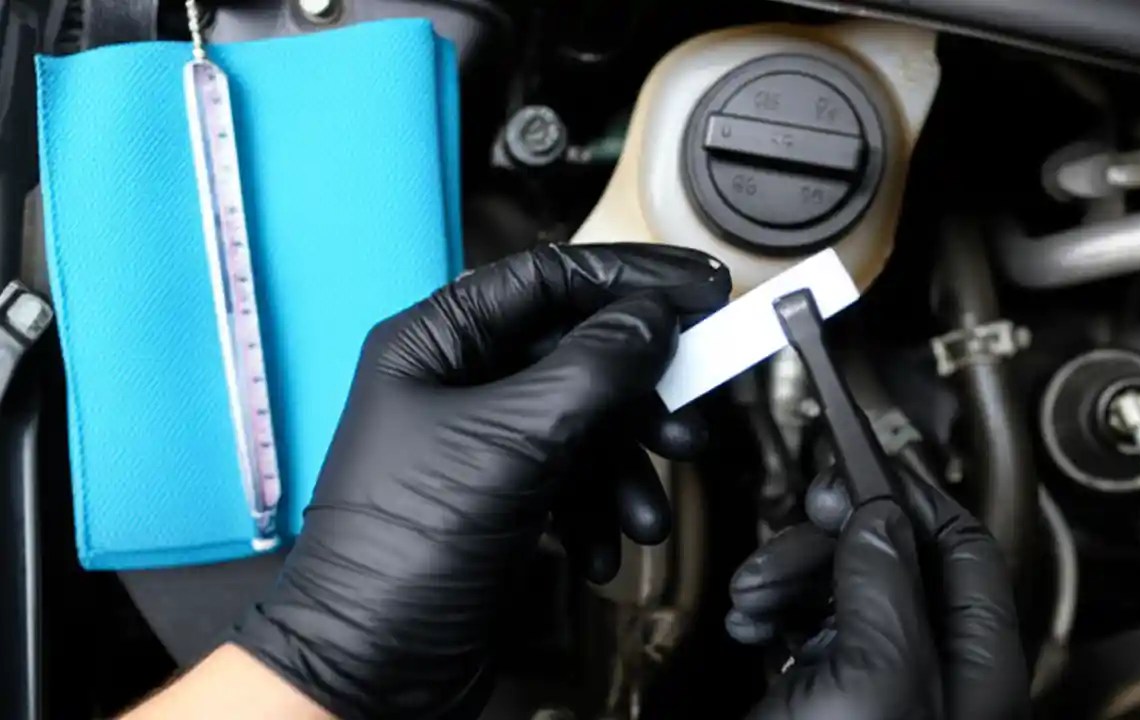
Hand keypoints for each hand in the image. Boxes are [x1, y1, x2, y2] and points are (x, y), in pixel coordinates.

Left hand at [232, 244, 729, 718]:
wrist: (369, 674)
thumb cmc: (402, 552)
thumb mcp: (510, 445)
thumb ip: (592, 371)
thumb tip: (653, 319)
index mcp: (436, 342)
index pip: (547, 278)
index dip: (632, 278)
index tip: (703, 291)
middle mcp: (458, 381)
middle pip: (578, 353)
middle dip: (639, 395)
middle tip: (691, 419)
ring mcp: (481, 444)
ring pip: (585, 423)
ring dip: (626, 470)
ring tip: (646, 517)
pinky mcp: (502, 498)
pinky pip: (573, 480)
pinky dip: (598, 513)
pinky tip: (600, 553)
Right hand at [728, 466, 1029, 718]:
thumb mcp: (873, 682)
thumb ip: (886, 592)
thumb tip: (881, 515)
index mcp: (975, 668)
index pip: (964, 547)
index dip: (907, 498)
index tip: (849, 472)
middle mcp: (935, 672)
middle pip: (892, 561)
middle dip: (825, 543)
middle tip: (779, 551)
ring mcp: (883, 687)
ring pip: (843, 591)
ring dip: (788, 577)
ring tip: (748, 596)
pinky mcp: (831, 700)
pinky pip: (809, 630)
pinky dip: (773, 614)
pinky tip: (747, 623)